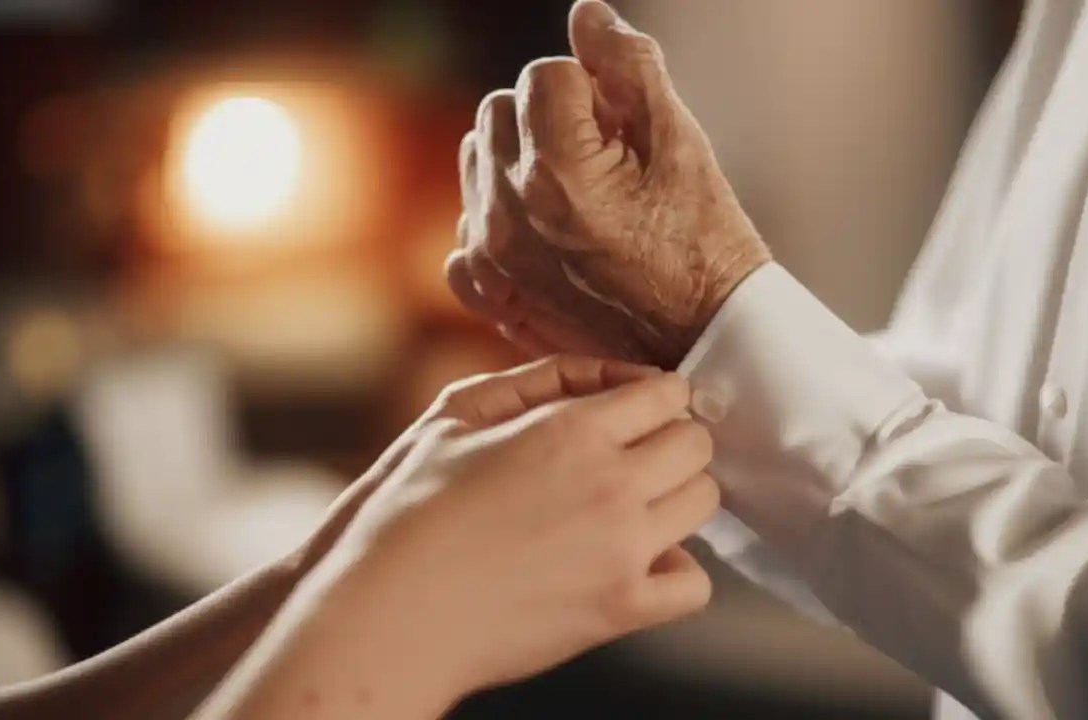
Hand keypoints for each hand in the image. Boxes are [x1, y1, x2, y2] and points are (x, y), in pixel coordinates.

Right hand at [207, 356, 718, 719]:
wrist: (384, 611)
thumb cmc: (405, 508)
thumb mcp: (457, 414)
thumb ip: (538, 382)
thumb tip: (603, 378)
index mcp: (572, 430)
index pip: (668, 392)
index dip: (654, 396)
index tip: (636, 411)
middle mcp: (611, 484)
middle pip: (697, 443)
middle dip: (671, 440)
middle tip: (636, 455)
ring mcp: (622, 550)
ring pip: (704, 502)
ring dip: (675, 496)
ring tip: (632, 505)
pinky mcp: (620, 609)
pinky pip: (694, 584)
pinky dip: (675, 570)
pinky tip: (637, 561)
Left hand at [446, 0, 769, 366]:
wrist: (699, 337)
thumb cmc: (701, 238)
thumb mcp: (680, 141)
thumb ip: (628, 66)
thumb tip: (585, 14)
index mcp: (557, 172)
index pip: (544, 74)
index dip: (592, 90)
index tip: (623, 132)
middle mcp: (510, 214)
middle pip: (501, 108)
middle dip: (549, 119)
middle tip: (604, 162)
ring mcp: (492, 255)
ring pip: (480, 157)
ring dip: (519, 161)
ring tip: (578, 197)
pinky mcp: (488, 288)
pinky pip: (465, 223)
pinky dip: (497, 217)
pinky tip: (543, 233)